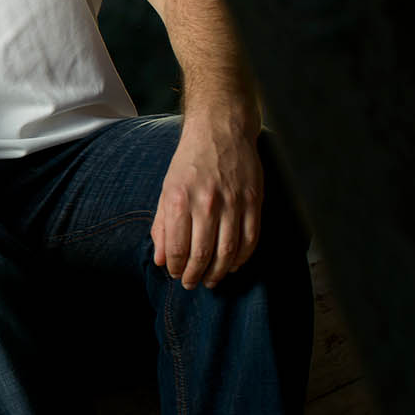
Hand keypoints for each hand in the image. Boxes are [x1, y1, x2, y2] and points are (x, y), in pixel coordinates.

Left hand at [152, 115, 263, 287]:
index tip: (175, 275)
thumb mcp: (166, 189)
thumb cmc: (189, 162)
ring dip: (219, 271)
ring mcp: (233, 202)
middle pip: (203, 254)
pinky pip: (251, 239)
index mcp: (179, 199)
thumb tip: (161, 260)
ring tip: (211, 279)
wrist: (220, 130)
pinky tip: (233, 265)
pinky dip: (243, 258)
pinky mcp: (253, 201)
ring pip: (229, 251)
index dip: (177, 267)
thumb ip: (163, 225)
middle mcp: (206, 203)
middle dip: (196, 275)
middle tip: (192, 284)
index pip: (178, 247)